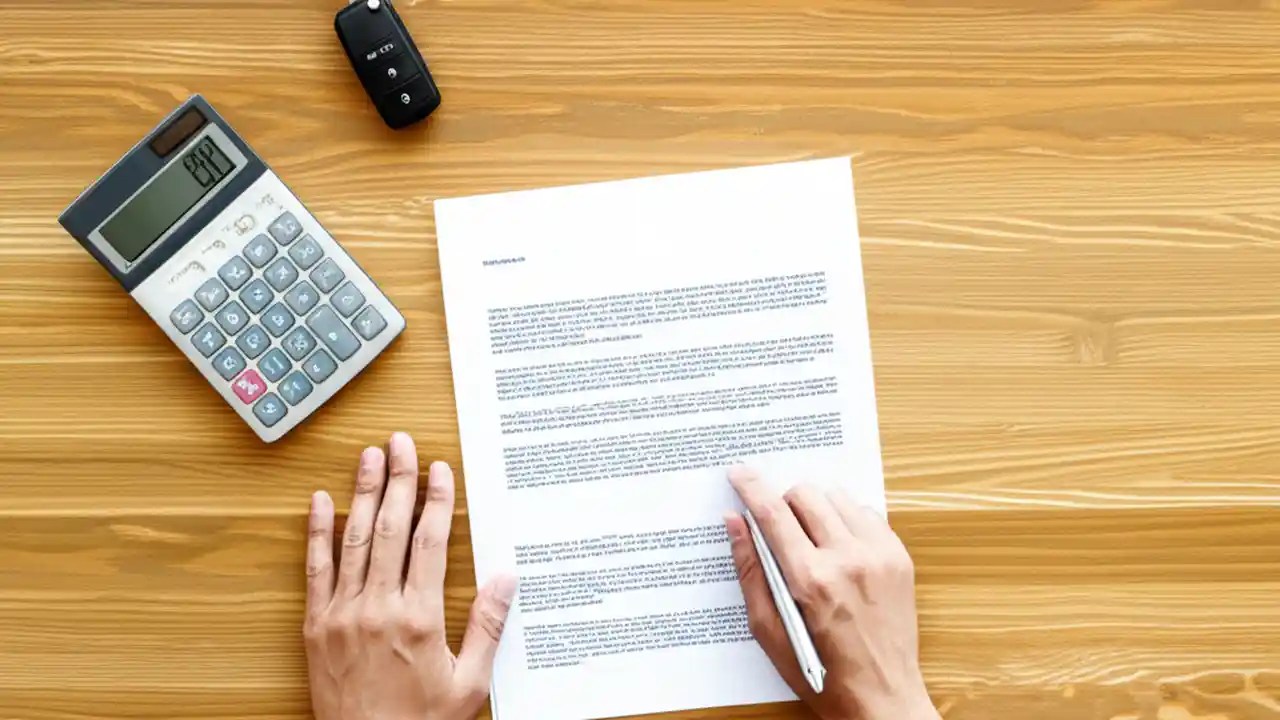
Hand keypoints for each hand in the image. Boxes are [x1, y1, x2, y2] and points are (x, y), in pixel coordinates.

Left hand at [304, 432, 516, 719]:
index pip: (429, 542)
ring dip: (362, 493)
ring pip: (354, 540)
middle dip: (398, 480)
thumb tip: (507, 578)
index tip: (440, 470)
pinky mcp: (316, 626)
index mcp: (419, 618)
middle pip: (391, 529)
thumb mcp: (469, 683)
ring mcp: (342, 614)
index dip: (436, 500)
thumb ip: (487, 626)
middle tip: (402, 443)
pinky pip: (316, 570)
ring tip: (369, 456)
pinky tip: (319, 502)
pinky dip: (316, 533)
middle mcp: (378, 608)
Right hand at [725, 467, 937, 719]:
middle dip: (784, 501)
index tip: (739, 473)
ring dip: (817, 508)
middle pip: (805, 495)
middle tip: (778, 525)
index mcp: (810, 580)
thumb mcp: (768, 630)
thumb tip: (734, 523)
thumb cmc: (821, 672)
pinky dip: (847, 520)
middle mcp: (847, 560)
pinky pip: (868, 514)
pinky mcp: (899, 558)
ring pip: (837, 497)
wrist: (882, 698)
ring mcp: (878, 556)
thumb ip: (750, 571)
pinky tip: (840, 546)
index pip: (773, 513)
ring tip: (811, 538)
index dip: (751, 487)